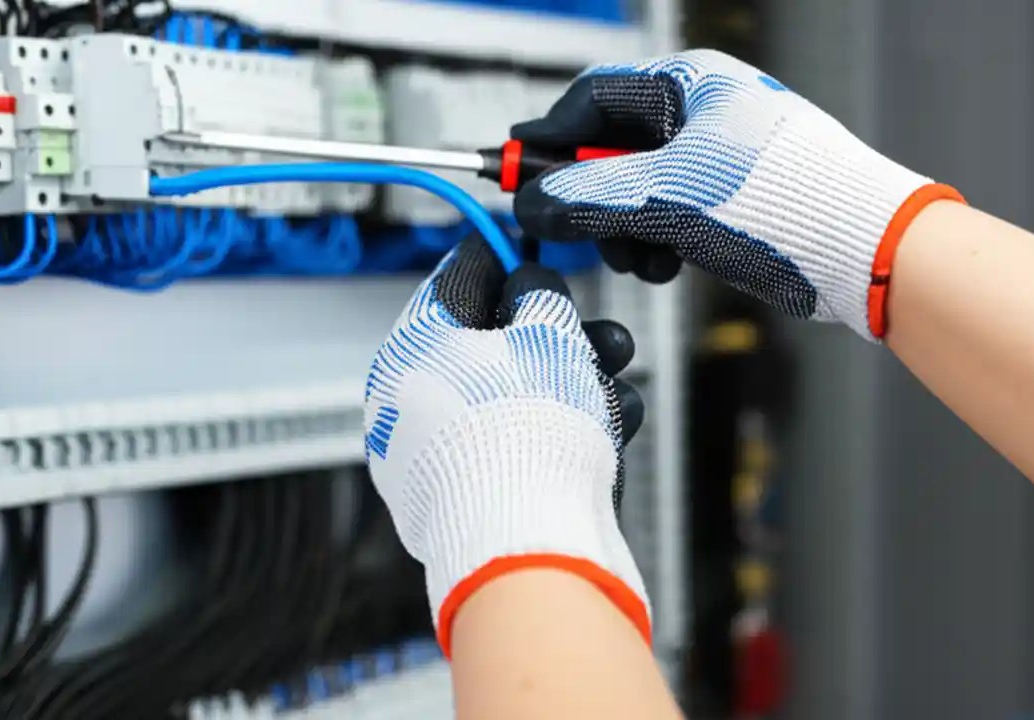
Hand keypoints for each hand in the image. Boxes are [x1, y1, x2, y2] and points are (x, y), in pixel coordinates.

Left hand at [364, 236, 650, 655]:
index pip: (455, 282)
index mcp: (411, 349)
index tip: (528, 251)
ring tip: (622, 377)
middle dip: (561, 335)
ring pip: (516, 396)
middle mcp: (414, 402)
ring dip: (576, 381)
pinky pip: (517, 443)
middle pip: (492, 345)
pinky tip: (618, 421)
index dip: (502, 261)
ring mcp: (438, 455)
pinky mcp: (471, 497)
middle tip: (603, 334)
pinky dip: (562, 428)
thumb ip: (538, 295)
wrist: (525, 548)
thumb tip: (528, 285)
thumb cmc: (525, 431)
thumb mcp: (545, 334)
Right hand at [513, 49, 963, 339]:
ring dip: (622, 228)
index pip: (592, 99)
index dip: (548, 139)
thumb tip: (531, 203)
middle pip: (609, 148)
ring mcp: (715, 157)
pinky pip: (665, 214)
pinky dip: (654, 241)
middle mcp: (701, 112)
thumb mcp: (667, 198)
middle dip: (590, 198)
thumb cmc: (784, 201)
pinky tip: (668, 263)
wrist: (864, 248)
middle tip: (576, 232)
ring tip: (640, 256)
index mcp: (689, 83)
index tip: (515, 175)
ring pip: (634, 188)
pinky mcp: (728, 201)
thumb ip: (588, 199)